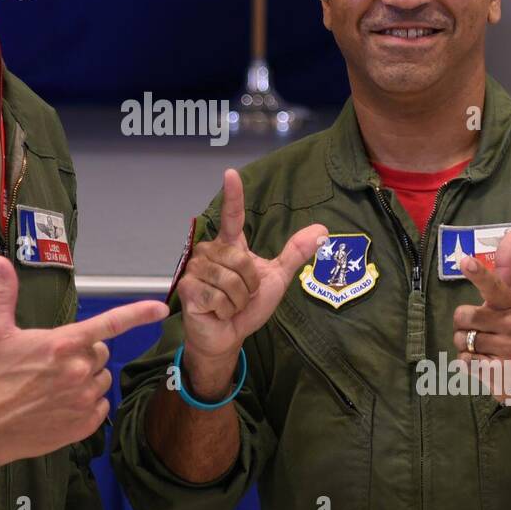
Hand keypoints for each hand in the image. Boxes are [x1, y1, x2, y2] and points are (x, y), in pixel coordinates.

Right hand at [0, 256, 167, 470]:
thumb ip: (4, 294)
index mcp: (63, 343)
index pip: (110, 323)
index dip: (138, 314)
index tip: (160, 309)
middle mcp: (79, 370)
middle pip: (101, 352)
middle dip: (85, 353)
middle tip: (55, 362)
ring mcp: (84, 399)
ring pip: (102, 379)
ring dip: (87, 378)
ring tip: (56, 385)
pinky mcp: (85, 424)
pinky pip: (101, 405)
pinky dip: (88, 404)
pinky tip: (62, 404)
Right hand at [176, 168, 327, 395]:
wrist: (227, 335)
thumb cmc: (247, 306)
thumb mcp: (276, 278)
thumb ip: (294, 254)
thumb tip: (322, 230)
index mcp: (231, 245)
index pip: (233, 216)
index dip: (234, 195)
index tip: (231, 173)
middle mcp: (210, 251)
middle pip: (240, 260)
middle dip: (249, 285)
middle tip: (242, 295)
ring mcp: (196, 268)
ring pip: (230, 279)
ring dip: (238, 299)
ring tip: (229, 304)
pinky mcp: (188, 288)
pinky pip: (218, 295)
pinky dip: (226, 309)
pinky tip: (218, 311)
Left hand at [451, 228, 510, 409]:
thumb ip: (508, 270)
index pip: (495, 284)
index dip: (479, 273)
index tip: (466, 261)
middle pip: (462, 316)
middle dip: (464, 325)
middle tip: (482, 331)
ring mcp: (507, 350)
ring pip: (460, 340)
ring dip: (466, 346)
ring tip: (487, 350)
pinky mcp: (498, 372)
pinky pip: (464, 362)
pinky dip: (470, 364)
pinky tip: (487, 365)